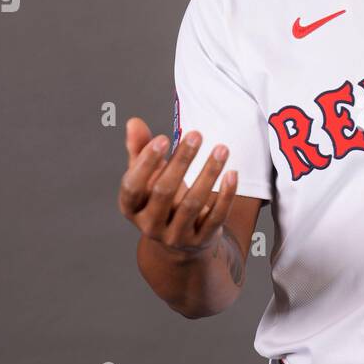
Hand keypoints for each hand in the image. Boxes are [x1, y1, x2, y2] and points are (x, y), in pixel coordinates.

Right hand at [117, 116, 237, 256]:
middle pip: (163, 192)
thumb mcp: (147, 176)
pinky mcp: (201, 240)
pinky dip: (226, 195)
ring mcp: (175, 237)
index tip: (164, 137)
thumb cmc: (161, 198)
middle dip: (181, 161)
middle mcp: (149, 226)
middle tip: (196, 134)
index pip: (132, 186)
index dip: (146, 162)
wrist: (180, 240)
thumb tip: (134, 122)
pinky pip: (215, 217)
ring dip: (209, 173)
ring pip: (193, 203)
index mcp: (130, 209)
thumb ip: (139, 149)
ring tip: (222, 148)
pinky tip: (232, 173)